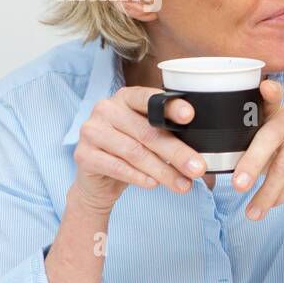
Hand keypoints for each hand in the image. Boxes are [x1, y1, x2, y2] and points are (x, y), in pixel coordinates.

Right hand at [72, 86, 206, 212]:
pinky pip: (116, 167)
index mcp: (126, 97)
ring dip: (163, 171)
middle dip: (177, 153)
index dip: (171, 107)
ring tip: (183, 184)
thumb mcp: (149, 137)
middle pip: (147, 132)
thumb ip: (168, 134)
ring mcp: (92, 131)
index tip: (190, 116)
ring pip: (134, 152)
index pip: (149, 98)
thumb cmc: (131, 152)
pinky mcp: (83, 154)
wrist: (99, 181)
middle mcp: (106, 109)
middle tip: (198, 168)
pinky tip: (154, 184)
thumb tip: (200, 152)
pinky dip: (138, 177)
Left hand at [230, 79, 283, 218]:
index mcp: (273, 109)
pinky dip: (281, 194)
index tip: (265, 86)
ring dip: (266, 193)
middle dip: (251, 164)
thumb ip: (242, 143)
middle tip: (237, 186)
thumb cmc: (277, 153)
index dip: (269, 91)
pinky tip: (270, 204)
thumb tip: (206, 164)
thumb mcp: (260, 143)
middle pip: (270, 139)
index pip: (272, 95)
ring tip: (252, 213)